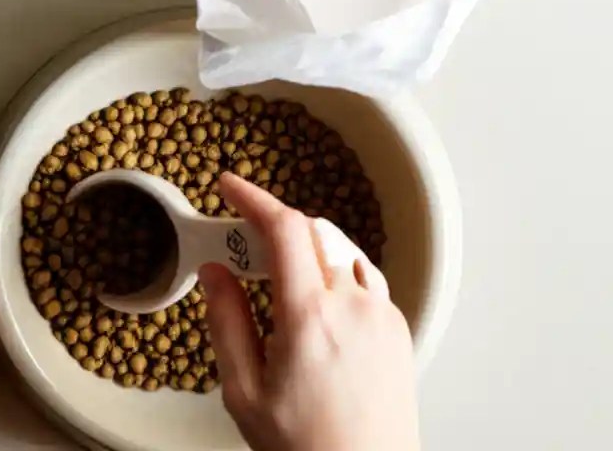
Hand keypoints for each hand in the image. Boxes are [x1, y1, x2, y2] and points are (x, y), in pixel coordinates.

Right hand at [200, 174, 419, 450]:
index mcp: (309, 316)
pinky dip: (335, 279)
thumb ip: (227, 322)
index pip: (284, 228)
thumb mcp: (245, 391)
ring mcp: (382, 314)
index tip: (229, 187)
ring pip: (340, 254)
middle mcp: (353, 306)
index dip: (253, 197)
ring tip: (279, 287)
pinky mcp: (398, 328)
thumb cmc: (307, 447)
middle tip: (243, 250)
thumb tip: (215, 274)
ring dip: (307, 254)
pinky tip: (317, 310)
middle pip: (312, 234)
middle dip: (274, 229)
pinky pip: (364, 281)